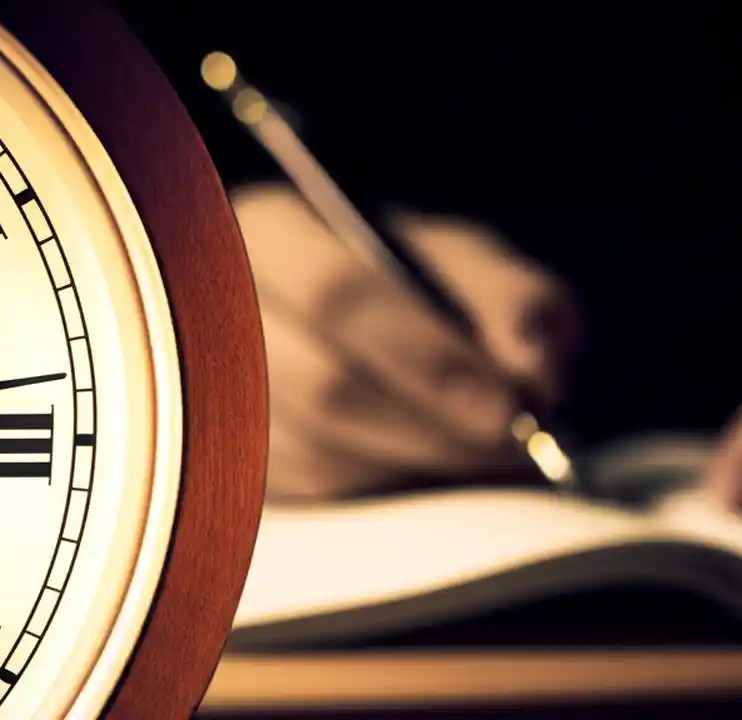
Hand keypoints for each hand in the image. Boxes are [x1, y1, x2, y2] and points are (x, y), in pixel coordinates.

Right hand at [233, 183, 579, 501]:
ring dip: (414, 464)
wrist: (353, 323)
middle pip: (320, 384)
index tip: (505, 405)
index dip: (425, 355)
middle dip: (431, 425)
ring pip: (316, 453)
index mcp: (271, 231)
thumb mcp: (465, 264)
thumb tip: (531, 369)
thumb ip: (514, 300)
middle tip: (509, 445)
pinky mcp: (225, 458)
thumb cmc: (405, 283)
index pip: (336, 292)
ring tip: (481, 457)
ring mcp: (210, 391)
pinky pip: (311, 495)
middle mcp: (216, 310)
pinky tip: (424, 466)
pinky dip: (381, 488)